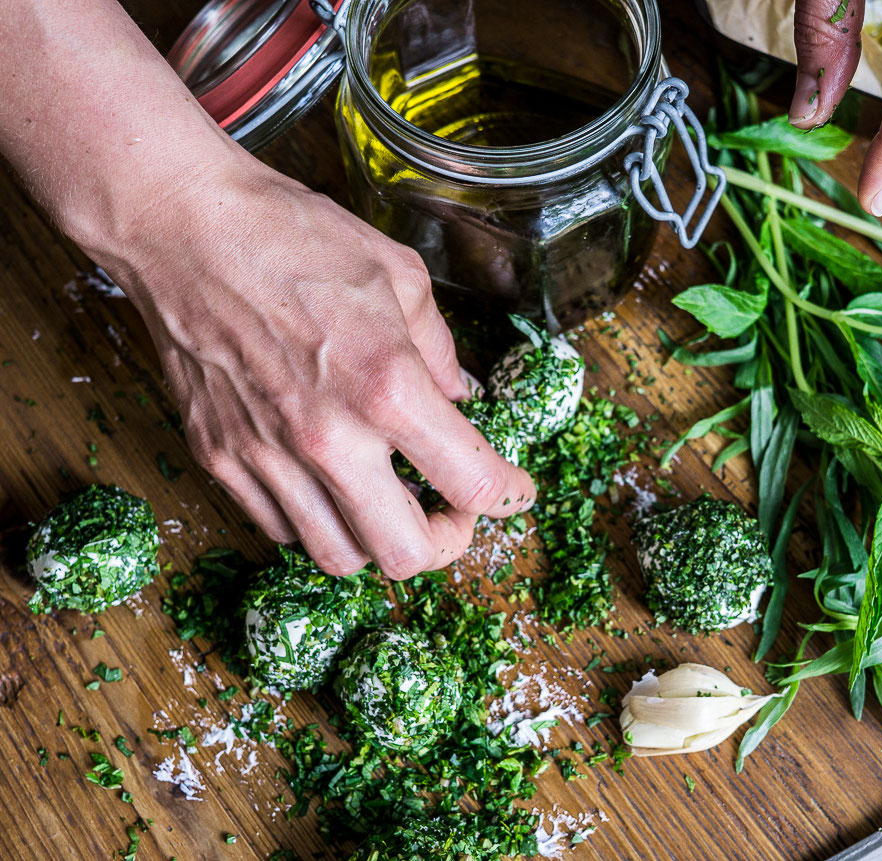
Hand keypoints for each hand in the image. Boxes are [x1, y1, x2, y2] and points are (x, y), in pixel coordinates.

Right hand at [103, 162, 535, 578]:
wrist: (181, 225)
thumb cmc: (291, 235)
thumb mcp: (399, 275)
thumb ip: (439, 350)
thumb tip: (459, 397)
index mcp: (387, 387)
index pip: (472, 483)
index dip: (510, 495)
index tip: (515, 489)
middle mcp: (328, 438)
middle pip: (404, 555)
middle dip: (447, 543)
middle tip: (454, 511)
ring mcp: (267, 456)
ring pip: (338, 558)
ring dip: (379, 540)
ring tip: (393, 503)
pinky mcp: (220, 457)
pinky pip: (280, 529)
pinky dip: (320, 521)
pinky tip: (333, 484)